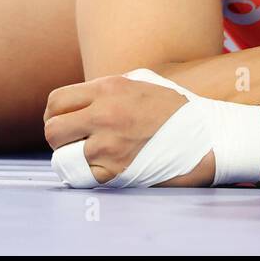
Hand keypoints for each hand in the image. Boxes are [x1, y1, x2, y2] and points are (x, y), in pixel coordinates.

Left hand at [43, 74, 215, 186]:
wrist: (207, 136)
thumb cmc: (175, 109)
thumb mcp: (140, 82)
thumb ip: (107, 88)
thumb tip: (80, 98)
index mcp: (109, 88)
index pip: (56, 101)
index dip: (55, 113)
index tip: (65, 121)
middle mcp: (104, 115)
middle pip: (52, 130)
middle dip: (59, 137)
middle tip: (73, 141)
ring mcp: (109, 146)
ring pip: (62, 158)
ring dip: (70, 159)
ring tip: (86, 157)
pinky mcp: (116, 172)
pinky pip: (81, 178)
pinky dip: (86, 177)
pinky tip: (100, 170)